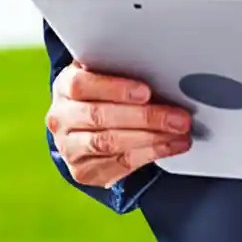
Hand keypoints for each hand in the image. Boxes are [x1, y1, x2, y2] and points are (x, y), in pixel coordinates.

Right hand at [47, 62, 193, 187]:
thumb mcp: (105, 74)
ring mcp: (69, 148)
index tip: (146, 91)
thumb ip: (122, 69)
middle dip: (145, 117)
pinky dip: (151, 154)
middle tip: (178, 118)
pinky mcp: (83, 172)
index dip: (115, 88)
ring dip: (152, 139)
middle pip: (100, 117)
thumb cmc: (103, 92)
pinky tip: (171, 146)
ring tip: (180, 133)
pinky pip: (120, 164)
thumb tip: (163, 69)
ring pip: (111, 143)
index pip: (82, 85)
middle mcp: (61, 118)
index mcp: (64, 86)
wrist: (83, 126)